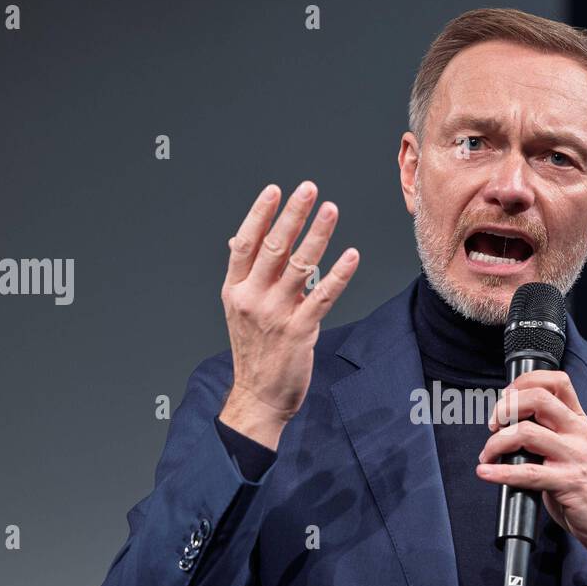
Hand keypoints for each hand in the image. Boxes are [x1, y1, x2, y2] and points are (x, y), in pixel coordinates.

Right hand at [219, 180, 359, 449]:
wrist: (258, 397)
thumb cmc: (254, 352)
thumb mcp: (238, 311)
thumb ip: (244, 275)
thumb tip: (238, 240)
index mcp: (235, 290)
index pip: (245, 243)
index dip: (259, 214)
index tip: (274, 191)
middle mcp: (252, 298)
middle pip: (272, 247)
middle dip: (292, 214)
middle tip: (308, 189)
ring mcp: (275, 314)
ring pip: (299, 266)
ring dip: (317, 235)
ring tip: (330, 210)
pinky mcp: (299, 331)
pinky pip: (322, 296)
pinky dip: (339, 275)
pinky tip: (351, 255)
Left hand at [475, 370, 586, 585]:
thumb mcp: (575, 452)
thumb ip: (550, 436)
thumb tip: (511, 429)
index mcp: (580, 422)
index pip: (556, 382)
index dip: (524, 383)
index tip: (505, 399)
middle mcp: (579, 434)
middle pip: (538, 398)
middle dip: (505, 408)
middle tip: (493, 425)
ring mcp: (575, 457)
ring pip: (527, 433)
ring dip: (496, 443)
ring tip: (488, 456)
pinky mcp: (569, 483)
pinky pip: (528, 473)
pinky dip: (500, 473)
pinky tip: (487, 474)